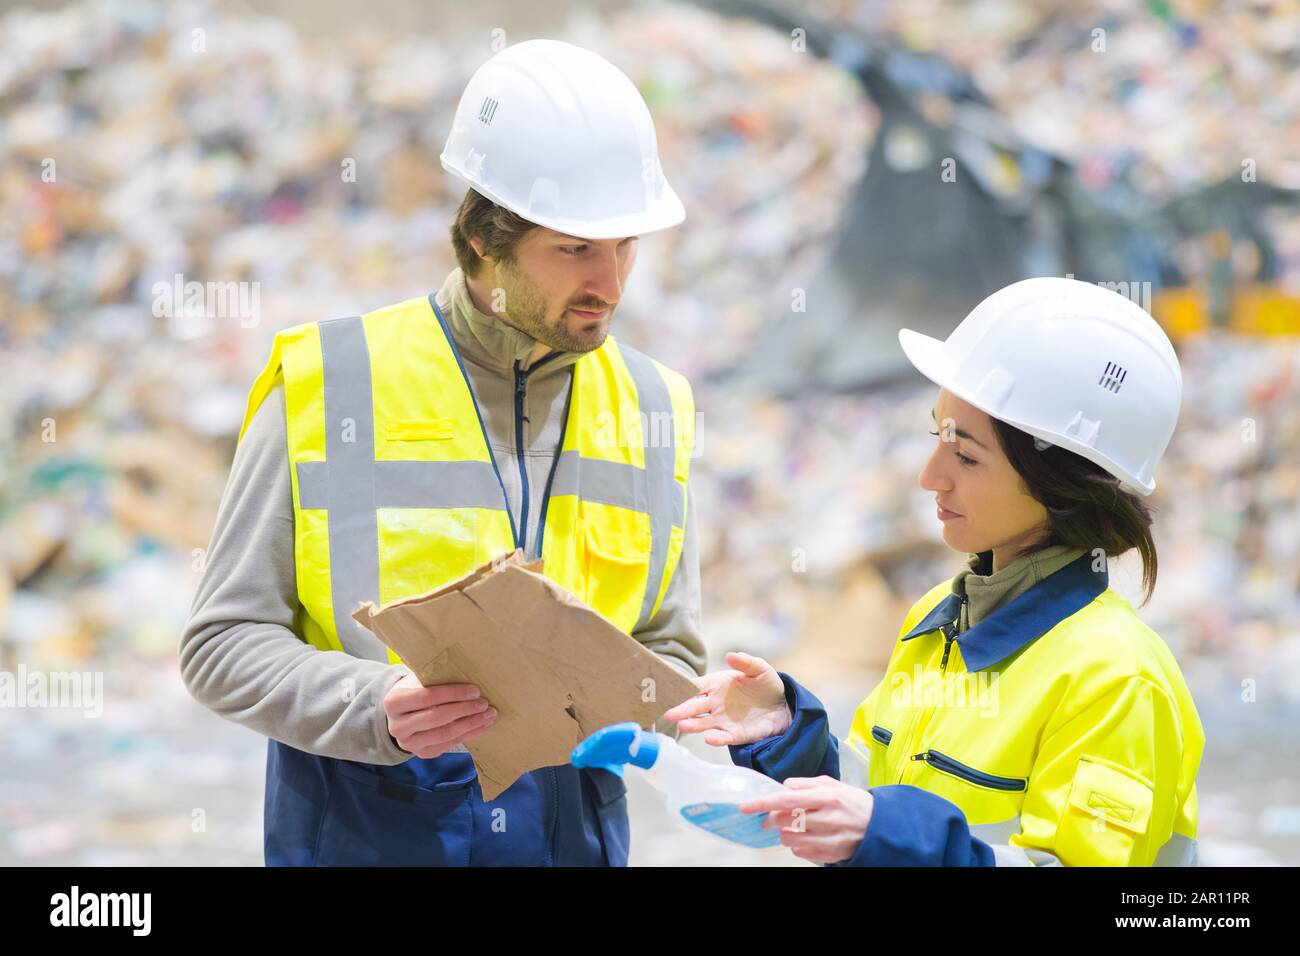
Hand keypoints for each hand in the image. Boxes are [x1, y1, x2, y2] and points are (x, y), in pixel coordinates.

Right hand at [383, 673, 496, 758]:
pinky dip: (468, 734)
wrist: (402, 714)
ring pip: (444, 734)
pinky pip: (449, 745)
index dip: (453, 694)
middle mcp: (397, 726)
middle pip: (437, 718)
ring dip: (470, 724)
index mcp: (394, 702)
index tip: (475, 690)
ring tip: (488, 715)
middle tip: (485, 703)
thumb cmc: (415, 691)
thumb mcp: (418, 681)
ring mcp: (409, 743)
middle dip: (465, 710)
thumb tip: (470, 675)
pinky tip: (482, 725)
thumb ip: (436, 679)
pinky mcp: (422, 754)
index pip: (427, 697)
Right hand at [662, 651, 790, 745]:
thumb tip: (730, 656)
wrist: (783, 707)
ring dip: (693, 725)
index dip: (682, 687)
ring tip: (682, 726)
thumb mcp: (759, 669)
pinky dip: (716, 739)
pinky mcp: (735, 734)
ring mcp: (723, 720)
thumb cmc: (766, 685)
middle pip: (694, 706)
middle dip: (681, 709)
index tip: (669, 689)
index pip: (695, 686)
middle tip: (668, 714)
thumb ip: (745, 662)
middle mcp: (715, 703)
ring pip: (703, 723)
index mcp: (716, 685)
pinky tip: (710, 739)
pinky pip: (723, 737)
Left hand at [740, 776, 873, 863]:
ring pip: (790, 838)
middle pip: (785, 821)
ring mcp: (829, 839)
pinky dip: (796, 845)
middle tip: (770, 817)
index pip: (787, 800)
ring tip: (793, 826)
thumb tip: (784, 786)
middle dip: (771, 819)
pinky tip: (806, 836)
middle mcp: (828, 818)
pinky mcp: (830, 854)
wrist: (880, 826)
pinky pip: (800, 852)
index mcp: (827, 796)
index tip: (746, 806)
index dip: (763, 803)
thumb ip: (806, 784)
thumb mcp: (833, 784)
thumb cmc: (854, 802)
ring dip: (784, 832)